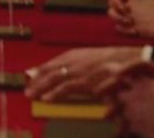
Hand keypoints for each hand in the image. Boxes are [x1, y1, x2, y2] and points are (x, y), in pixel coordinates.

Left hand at [24, 47, 143, 101]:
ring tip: (32, 95)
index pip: (50, 64)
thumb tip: (61, 71)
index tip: (30, 78)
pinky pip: (66, 88)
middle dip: (36, 81)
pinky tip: (47, 98)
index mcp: (73, 54)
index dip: (39, 72)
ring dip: (41, 88)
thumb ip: (74, 63)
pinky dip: (55, 93)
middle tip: (27, 90)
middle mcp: (73, 61)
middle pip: (49, 71)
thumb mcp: (89, 57)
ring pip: (54, 80)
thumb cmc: (110, 59)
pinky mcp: (86, 81)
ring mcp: (78, 71)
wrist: (126, 59)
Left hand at [108, 0, 153, 36]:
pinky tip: (120, 25)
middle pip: (113, 1)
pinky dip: (118, 27)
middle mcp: (129, 9)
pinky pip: (119, 28)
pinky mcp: (131, 30)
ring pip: (112, 14)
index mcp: (135, 0)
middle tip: (116, 0)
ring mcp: (129, 20)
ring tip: (116, 13)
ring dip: (113, 13)